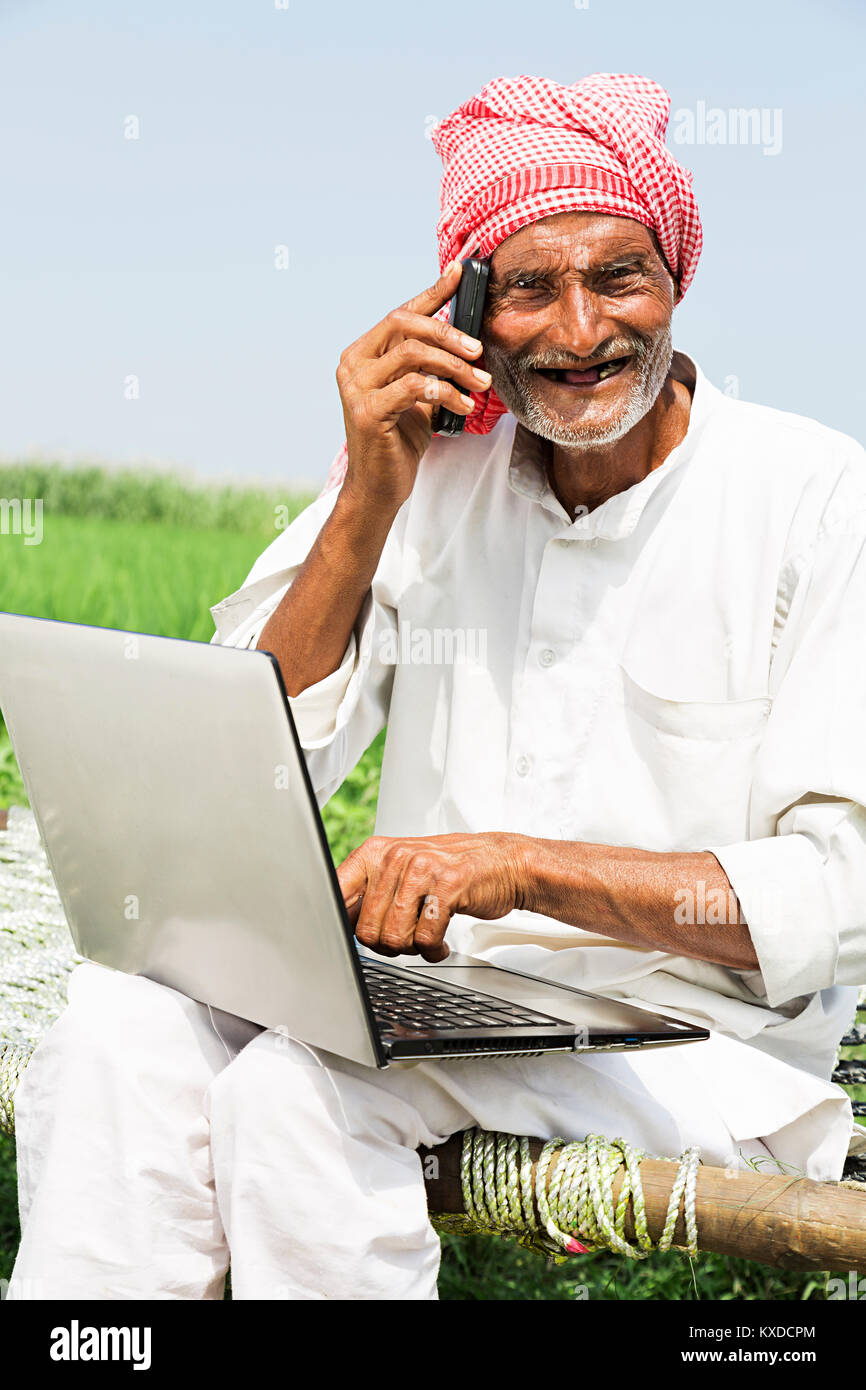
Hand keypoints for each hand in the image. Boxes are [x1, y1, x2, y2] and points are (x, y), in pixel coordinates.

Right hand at [334, 262, 491, 512]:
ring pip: (413, 353)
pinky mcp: (367, 412)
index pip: (401, 313)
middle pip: (405, 324)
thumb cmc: (400, 440)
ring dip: (455, 366)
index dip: (432, 292)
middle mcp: (352, 364)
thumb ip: (428, 364)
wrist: (379, 487)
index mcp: (362, 354)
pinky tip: (463, 407)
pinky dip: (447, 392)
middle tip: (480, 351)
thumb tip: (465, 334)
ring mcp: (355, 387)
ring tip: (480, 384)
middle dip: (449, 333)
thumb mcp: (418, 394)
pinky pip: (415, 386)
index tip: (460, 272)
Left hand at [336, 831, 528, 962]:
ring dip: (411, 949)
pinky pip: (425, 939)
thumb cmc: (448, 871)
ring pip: (394, 937)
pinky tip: (440, 943)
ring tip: (425, 937)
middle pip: (366, 929)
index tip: (348, 937)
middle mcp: (396, 857)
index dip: (337, 923)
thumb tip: (339, 921)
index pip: (337, 891)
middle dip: (385, 945)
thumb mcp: (403, 870)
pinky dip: (433, 950)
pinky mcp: (448, 886)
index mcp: (377, 852)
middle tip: (405, 939)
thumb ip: (371, 891)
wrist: (502, 862)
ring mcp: (422, 870)